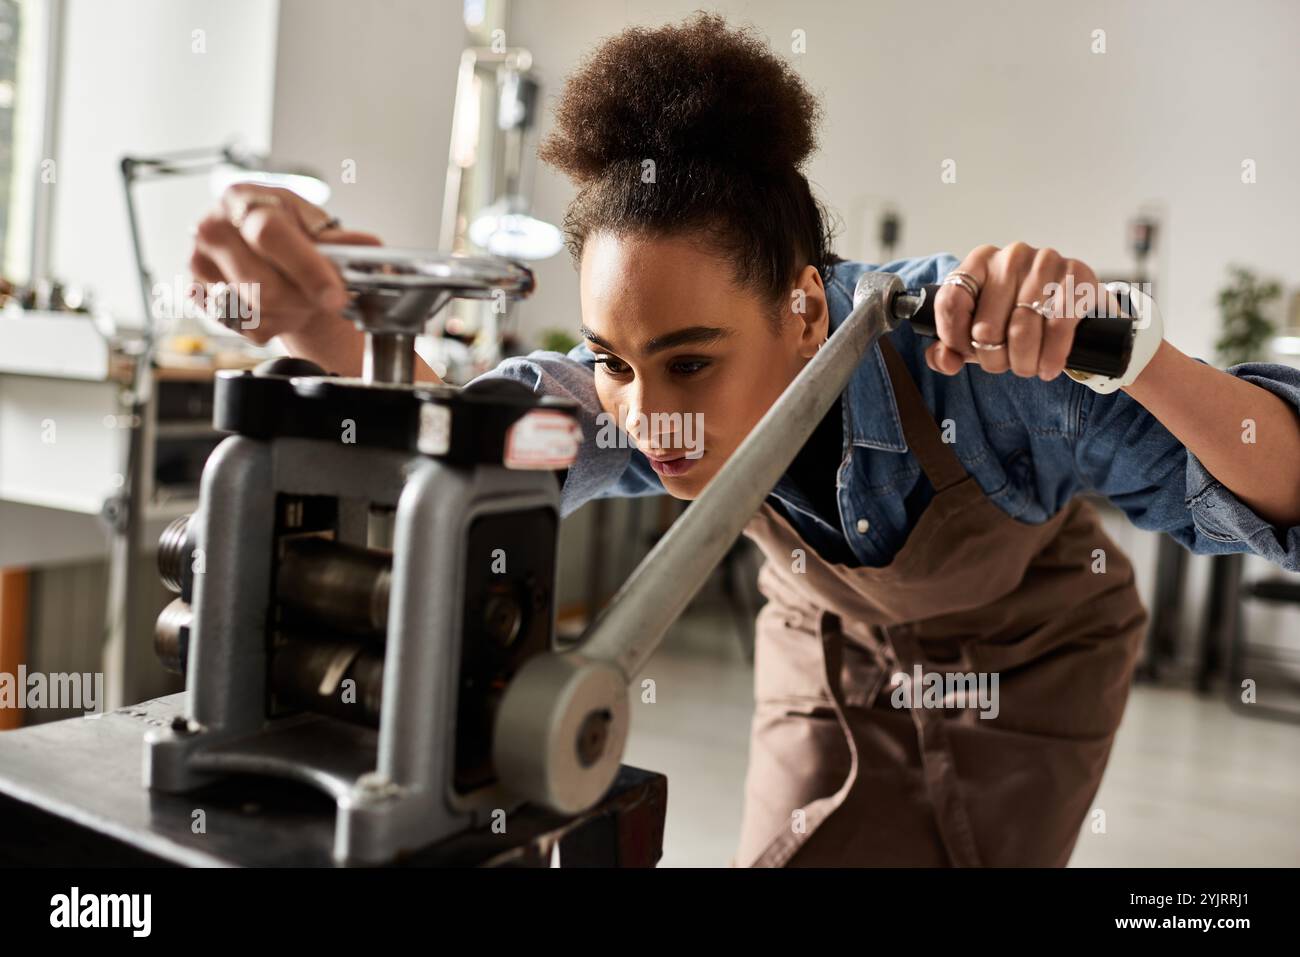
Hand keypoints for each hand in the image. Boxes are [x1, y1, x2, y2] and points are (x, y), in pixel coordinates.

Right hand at [189, 183, 380, 344]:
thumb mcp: (322, 229)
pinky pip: (244, 327)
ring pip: (255, 311)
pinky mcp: (197, 295)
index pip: (271, 235)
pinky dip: (272, 325)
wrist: (272, 257)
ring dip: (291, 313)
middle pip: (262, 284)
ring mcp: (199, 262)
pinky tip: (278, 306)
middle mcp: (213, 227)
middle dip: (304, 300)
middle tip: (327, 298)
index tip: (335, 296)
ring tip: (300, 296)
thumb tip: (367, 248)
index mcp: (243, 199)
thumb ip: (345, 241)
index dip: (307, 269)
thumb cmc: (296, 238)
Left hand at [925, 243, 1105, 381]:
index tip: (967, 350)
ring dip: (1022, 362)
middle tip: (1004, 363)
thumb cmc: (1015, 313)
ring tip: (1026, 367)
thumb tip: (946, 361)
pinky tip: (1048, 367)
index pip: (951, 303)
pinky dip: (1051, 356)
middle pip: (986, 327)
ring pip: (1021, 332)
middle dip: (993, 357)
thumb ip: (948, 348)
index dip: (954, 338)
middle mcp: (1010, 257)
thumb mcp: (977, 326)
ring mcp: (1045, 263)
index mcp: (979, 262)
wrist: (1068, 297)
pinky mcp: (1077, 277)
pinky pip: (1058, 328)